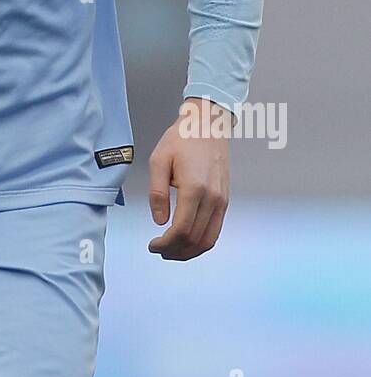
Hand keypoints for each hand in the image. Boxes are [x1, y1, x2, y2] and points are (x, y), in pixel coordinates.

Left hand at [147, 97, 230, 259]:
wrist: (208, 125)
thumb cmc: (182, 139)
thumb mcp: (159, 160)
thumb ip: (157, 193)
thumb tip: (159, 220)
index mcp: (194, 188)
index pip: (181, 229)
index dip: (165, 244)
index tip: (152, 245)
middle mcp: (212, 198)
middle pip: (195, 239)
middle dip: (174, 251)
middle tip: (158, 250)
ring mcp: (222, 201)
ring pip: (208, 240)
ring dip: (189, 252)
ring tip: (171, 250)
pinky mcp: (225, 200)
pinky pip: (216, 230)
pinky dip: (201, 242)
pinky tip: (187, 241)